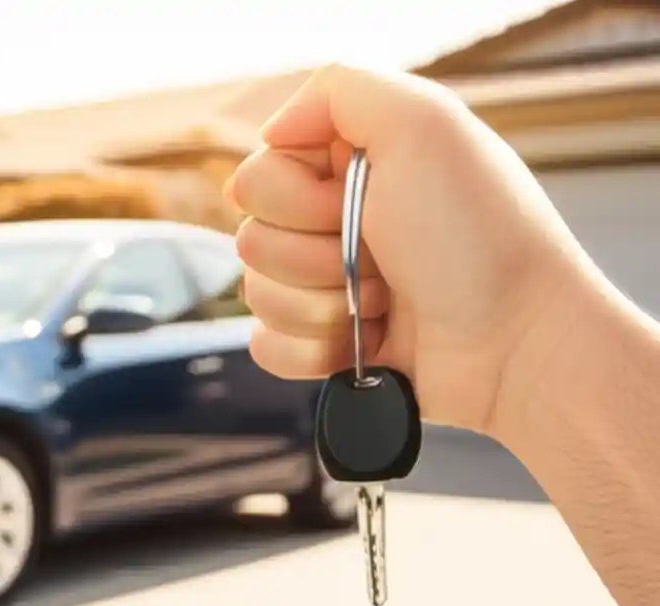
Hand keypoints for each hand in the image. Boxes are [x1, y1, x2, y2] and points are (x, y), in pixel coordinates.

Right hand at [227, 64, 593, 435]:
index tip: (360, 205)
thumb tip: (270, 133)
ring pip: (257, 295)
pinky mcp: (325, 345)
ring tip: (388, 305)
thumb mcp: (424, 124)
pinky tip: (362, 346)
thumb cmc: (481, 239)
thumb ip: (337, 91)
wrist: (516, 346)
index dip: (297, 200)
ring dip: (321, 307)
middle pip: (252, 238)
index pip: (258, 176)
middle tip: (385, 260)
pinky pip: (267, 347)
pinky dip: (311, 351)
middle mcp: (335, 220)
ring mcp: (329, 286)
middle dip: (314, 258)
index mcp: (349, 164)